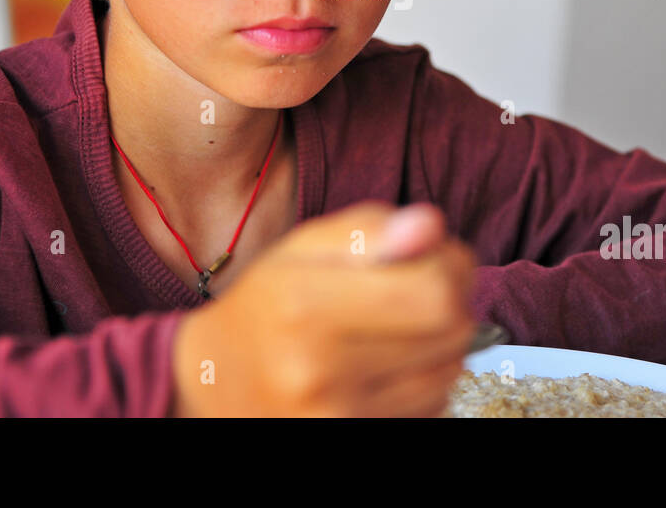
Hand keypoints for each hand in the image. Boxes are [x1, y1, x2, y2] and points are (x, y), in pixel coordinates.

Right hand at [169, 201, 476, 416]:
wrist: (213, 385)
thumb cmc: (264, 306)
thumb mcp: (301, 249)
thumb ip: (369, 230)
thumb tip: (431, 227)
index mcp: (303, 305)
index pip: (433, 291)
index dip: (449, 264)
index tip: (432, 253)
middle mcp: (321, 370)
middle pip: (452, 330)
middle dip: (451, 297)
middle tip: (421, 284)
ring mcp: (340, 416)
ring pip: (449, 370)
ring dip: (440, 340)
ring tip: (399, 325)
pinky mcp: (356, 439)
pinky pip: (433, 405)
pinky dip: (425, 378)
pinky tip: (390, 363)